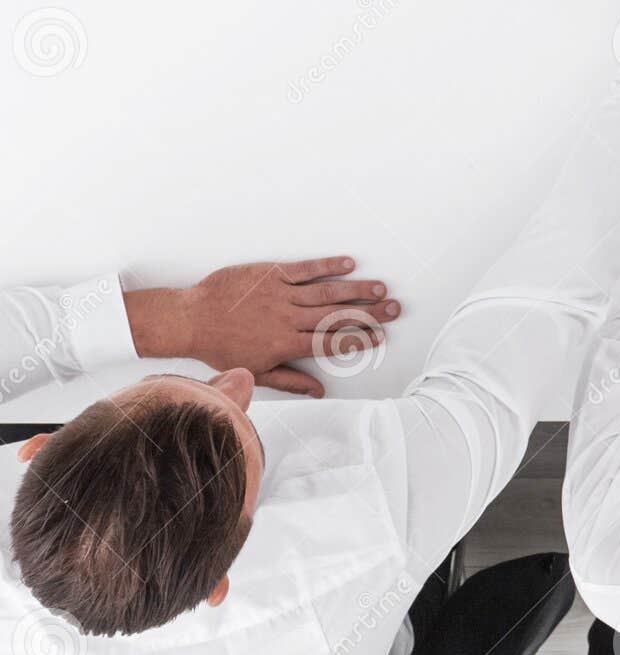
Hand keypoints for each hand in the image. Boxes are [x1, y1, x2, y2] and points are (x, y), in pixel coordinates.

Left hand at [125, 257, 398, 397]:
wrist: (191, 319)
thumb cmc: (220, 348)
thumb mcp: (254, 372)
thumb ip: (290, 381)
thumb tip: (319, 392)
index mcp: (285, 344)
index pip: (331, 342)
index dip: (359, 339)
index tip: (381, 336)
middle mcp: (288, 318)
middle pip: (336, 316)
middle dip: (369, 313)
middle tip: (395, 309)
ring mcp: (281, 294)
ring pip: (326, 291)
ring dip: (356, 289)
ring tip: (380, 288)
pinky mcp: (272, 274)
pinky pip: (305, 269)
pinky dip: (328, 265)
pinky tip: (349, 263)